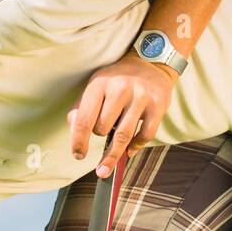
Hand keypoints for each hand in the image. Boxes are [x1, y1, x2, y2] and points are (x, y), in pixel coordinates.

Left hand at [68, 53, 176, 176]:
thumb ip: (81, 108)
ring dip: (113, 155)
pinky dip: (136, 147)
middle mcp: (120, 88)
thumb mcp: (96, 86)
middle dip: (100, 135)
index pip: (85, 119)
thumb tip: (74, 131)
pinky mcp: (157, 105)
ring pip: (123, 136)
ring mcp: (140, 97)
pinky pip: (145, 135)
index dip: (79, 142)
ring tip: (105, 168)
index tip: (78, 155)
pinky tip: (129, 150)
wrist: (151, 61)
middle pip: (103, 128)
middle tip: (104, 130)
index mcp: (100, 83)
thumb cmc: (117, 80)